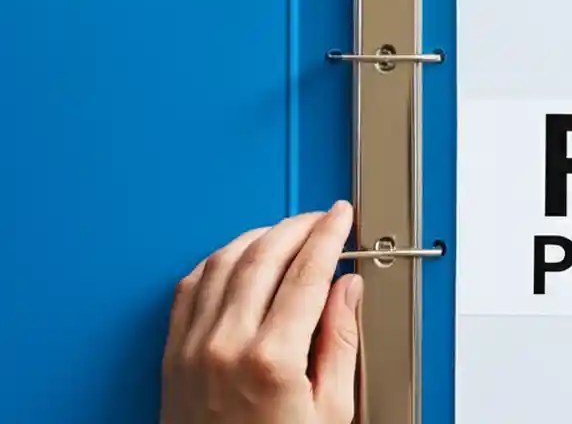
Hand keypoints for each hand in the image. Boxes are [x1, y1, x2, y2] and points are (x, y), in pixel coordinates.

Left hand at [161, 201, 361, 423]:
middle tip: (320, 219)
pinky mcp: (173, 353)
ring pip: (225, 261)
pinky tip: (240, 257)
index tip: (341, 218)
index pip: (307, 272)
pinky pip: (190, 285)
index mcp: (272, 360)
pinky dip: (219, 260)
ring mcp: (193, 347)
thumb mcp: (330, 410)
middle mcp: (226, 346)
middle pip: (264, 256)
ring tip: (285, 232)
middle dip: (298, 226)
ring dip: (259, 236)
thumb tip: (348, 290)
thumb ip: (340, 341)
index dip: (329, 235)